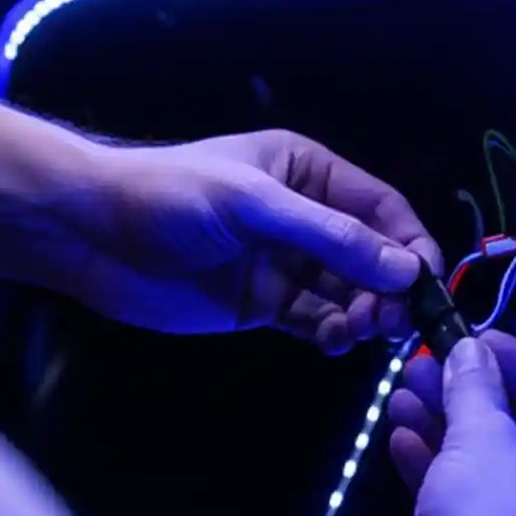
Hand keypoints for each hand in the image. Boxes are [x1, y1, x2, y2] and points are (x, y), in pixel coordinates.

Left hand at [56, 129, 441, 349]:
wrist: (90, 236)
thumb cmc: (171, 199)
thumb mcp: (255, 206)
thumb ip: (331, 238)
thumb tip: (407, 270)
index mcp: (310, 173)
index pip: (382, 210)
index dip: (409, 246)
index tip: (425, 286)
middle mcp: (307, 217)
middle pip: (373, 256)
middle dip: (388, 288)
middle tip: (388, 322)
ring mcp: (288, 263)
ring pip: (350, 293)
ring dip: (366, 315)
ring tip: (360, 332)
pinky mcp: (267, 304)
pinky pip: (318, 320)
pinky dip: (335, 333)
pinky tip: (334, 342)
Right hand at [389, 332, 515, 515]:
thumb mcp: (483, 438)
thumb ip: (476, 388)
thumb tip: (469, 350)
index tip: (478, 338)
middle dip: (471, 400)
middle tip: (428, 365)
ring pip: (497, 479)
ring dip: (448, 433)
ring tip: (403, 393)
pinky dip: (444, 479)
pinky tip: (402, 440)